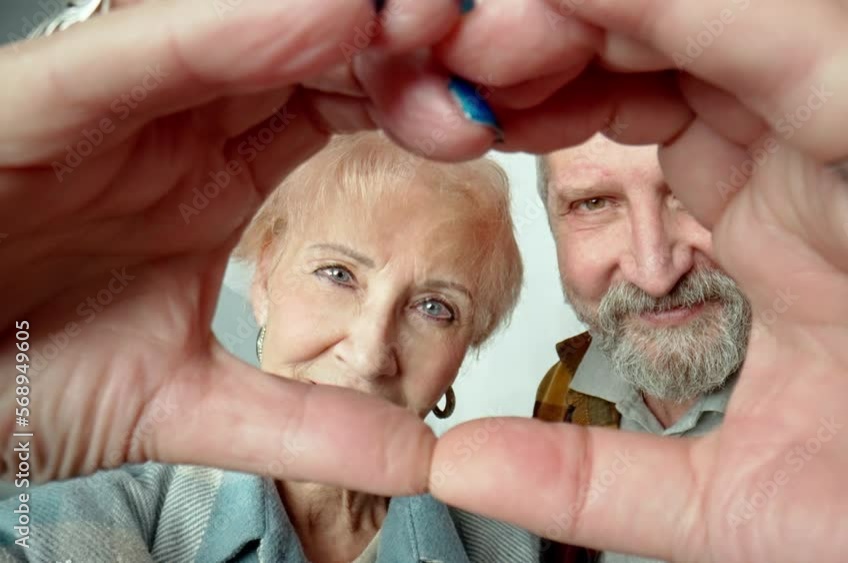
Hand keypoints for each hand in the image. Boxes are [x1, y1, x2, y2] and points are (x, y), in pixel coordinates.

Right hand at [0, 0, 497, 492]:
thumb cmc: (9, 370)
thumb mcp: (179, 401)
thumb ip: (300, 424)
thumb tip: (417, 457)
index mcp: (212, 169)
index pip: (340, 101)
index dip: (421, 94)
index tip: (505, 106)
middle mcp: (169, 119)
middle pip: (308, 45)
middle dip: (402, 39)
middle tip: (498, 41)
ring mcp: (105, 102)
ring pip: (236, 30)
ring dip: (342, 20)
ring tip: (434, 17)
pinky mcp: (29, 103)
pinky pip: (142, 51)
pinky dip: (232, 31)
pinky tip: (332, 18)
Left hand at [428, 1, 847, 560]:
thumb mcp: (722, 499)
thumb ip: (585, 476)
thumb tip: (457, 461)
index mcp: (765, 219)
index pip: (627, 104)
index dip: (527, 92)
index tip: (433, 107)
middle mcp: (808, 158)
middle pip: (655, 40)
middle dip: (537, 34)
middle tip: (428, 47)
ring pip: (715, 19)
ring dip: (591, 14)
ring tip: (482, 30)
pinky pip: (799, 41)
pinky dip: (690, 17)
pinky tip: (588, 13)